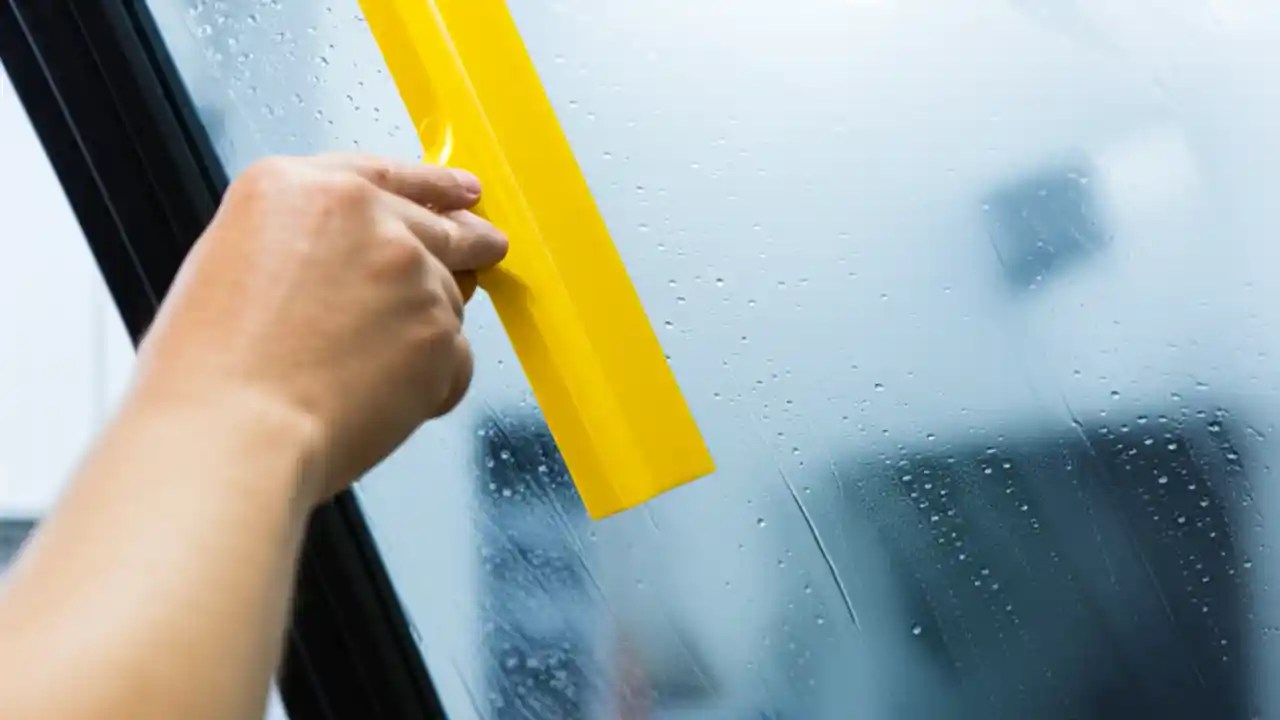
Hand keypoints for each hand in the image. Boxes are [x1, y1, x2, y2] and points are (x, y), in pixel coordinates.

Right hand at [131, 154, 507, 503]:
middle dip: (469, 242)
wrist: (234, 431)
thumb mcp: (233, 259)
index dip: (433, 185)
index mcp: (298, 187)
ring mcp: (410, 270)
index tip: (463, 191)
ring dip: (423, 333)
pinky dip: (432, 383)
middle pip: (439, 228)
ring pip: (446, 299)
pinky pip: (455, 357)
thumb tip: (360, 259)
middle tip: (487, 249)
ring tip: (363, 375)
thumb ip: (307, 239)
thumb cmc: (212, 368)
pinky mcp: (440, 330)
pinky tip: (380, 401)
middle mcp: (363, 215)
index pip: (386, 173)